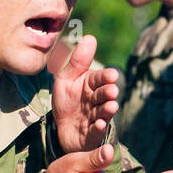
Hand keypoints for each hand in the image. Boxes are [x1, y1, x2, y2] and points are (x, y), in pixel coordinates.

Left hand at [50, 34, 119, 152]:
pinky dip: (98, 129)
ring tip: (111, 106)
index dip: (106, 77)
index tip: (112, 75)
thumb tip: (90, 37)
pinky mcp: (91, 134)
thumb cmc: (67, 101)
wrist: (60, 127)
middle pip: (104, 96)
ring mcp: (95, 117)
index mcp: (91, 85)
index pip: (100, 79)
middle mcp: (96, 101)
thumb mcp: (66, 78)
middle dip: (108, 93)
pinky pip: (96, 132)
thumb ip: (78, 61)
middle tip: (111, 91)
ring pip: (103, 113)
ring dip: (107, 110)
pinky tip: (99, 124)